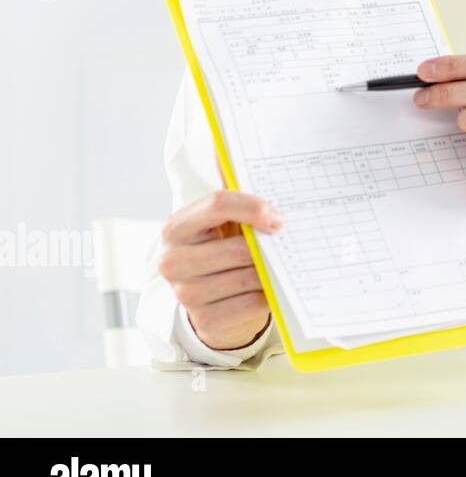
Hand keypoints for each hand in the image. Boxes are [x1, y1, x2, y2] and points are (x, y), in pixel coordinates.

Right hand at [158, 191, 281, 350]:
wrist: (215, 303)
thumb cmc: (223, 251)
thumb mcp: (224, 224)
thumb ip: (232, 197)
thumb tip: (228, 155)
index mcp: (176, 228)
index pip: (217, 204)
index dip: (253, 207)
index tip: (278, 218)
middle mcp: (172, 262)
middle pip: (239, 247)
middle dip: (267, 247)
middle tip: (283, 246)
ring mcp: (186, 294)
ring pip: (248, 275)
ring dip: (269, 271)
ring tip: (275, 267)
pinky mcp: (206, 320)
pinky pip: (252, 302)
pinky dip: (268, 294)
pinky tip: (269, 288)